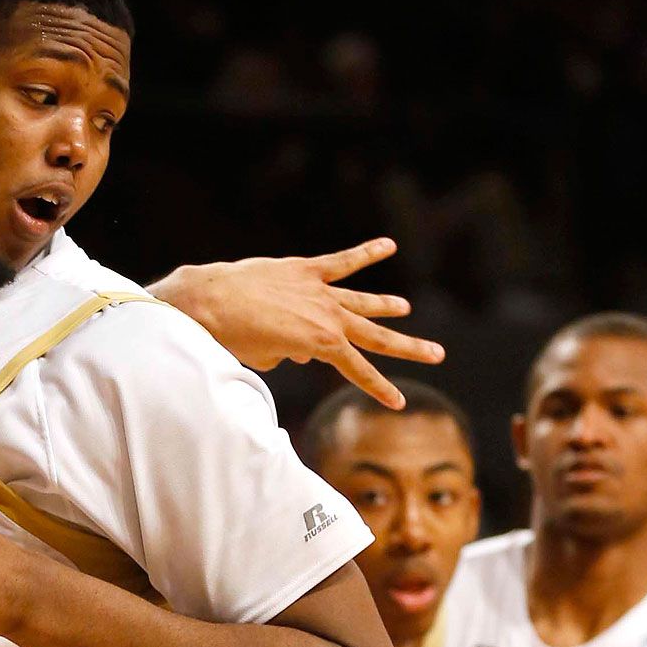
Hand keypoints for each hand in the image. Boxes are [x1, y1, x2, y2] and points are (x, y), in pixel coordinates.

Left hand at [153, 238, 443, 408]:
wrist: (209, 302)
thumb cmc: (229, 338)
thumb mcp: (264, 358)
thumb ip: (287, 354)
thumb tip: (296, 347)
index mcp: (320, 344)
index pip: (358, 369)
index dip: (378, 387)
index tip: (398, 402)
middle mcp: (328, 317)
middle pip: (375, 335)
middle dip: (407, 347)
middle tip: (438, 353)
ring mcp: (319, 291)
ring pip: (363, 300)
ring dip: (385, 305)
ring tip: (404, 309)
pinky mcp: (305, 269)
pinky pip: (342, 261)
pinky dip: (366, 252)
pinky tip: (389, 245)